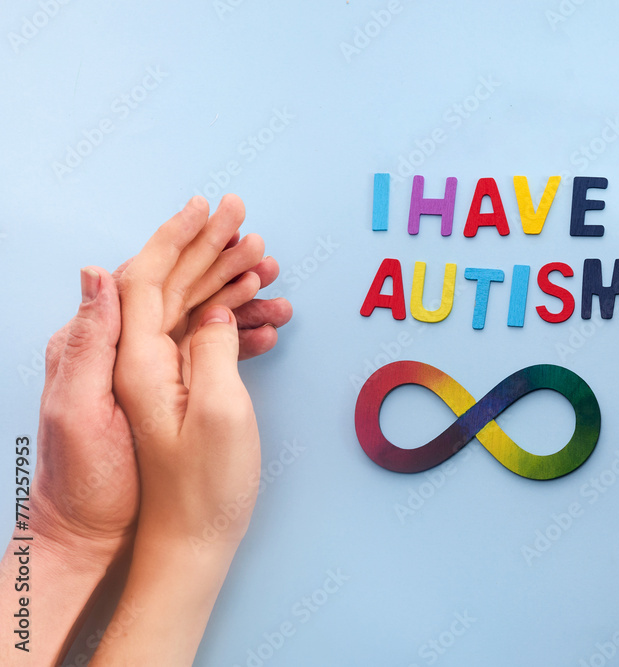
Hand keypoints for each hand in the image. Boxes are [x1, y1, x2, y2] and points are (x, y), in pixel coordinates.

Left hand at [33, 196, 289, 560]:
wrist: (106, 540)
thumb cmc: (97, 484)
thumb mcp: (90, 410)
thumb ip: (99, 340)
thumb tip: (101, 274)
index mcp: (107, 350)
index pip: (143, 276)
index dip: (175, 238)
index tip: (205, 208)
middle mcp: (126, 354)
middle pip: (175, 286)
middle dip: (214, 251)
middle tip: (249, 225)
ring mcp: (152, 374)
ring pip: (199, 313)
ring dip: (235, 288)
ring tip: (270, 269)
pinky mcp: (174, 395)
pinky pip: (211, 348)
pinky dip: (241, 331)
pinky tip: (268, 324)